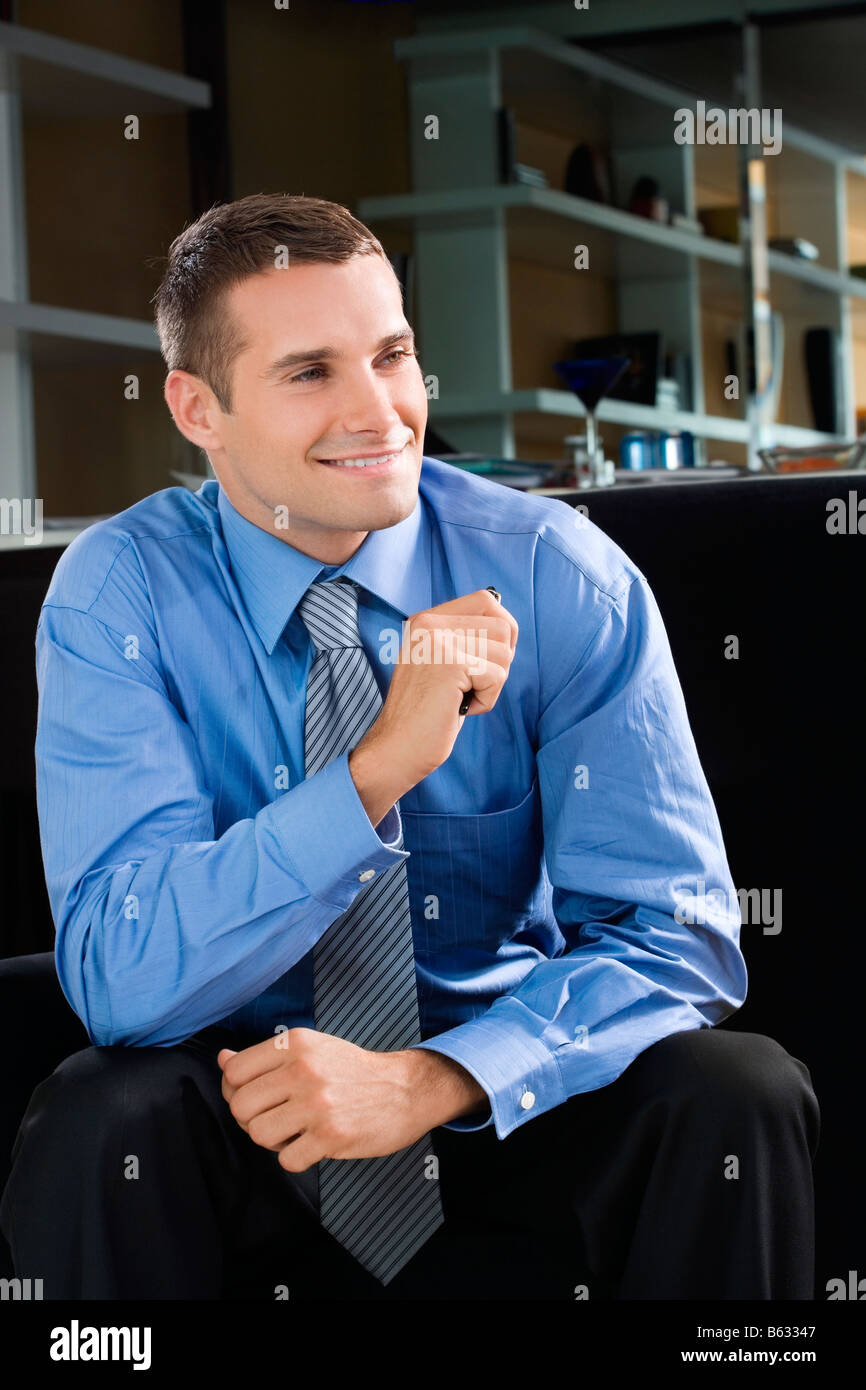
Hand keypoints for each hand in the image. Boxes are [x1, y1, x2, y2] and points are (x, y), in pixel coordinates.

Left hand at [217, 1029, 484, 1170]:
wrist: (406, 1089)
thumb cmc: (352, 1070)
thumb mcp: (311, 1050)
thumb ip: (265, 1057)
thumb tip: (222, 1059)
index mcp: (296, 1043)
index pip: (234, 1071)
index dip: (236, 1090)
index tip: (256, 1096)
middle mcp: (304, 1069)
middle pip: (241, 1106)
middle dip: (252, 1119)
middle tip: (276, 1118)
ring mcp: (317, 1103)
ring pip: (258, 1134)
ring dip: (272, 1140)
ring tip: (294, 1131)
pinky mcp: (331, 1135)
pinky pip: (286, 1159)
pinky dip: (295, 1157)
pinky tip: (312, 1144)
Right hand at [349, 589, 517, 823]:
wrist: (396, 747)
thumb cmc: (426, 713)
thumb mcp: (442, 663)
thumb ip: (466, 638)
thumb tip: (506, 624)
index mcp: (426, 620)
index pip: (486, 600)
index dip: (503, 629)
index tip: (491, 659)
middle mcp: (429, 623)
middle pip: (502, 626)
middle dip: (500, 662)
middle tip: (472, 685)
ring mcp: (438, 641)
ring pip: (504, 652)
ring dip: (492, 683)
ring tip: (461, 697)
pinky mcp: (450, 664)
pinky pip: (496, 676)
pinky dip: (486, 699)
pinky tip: (459, 708)